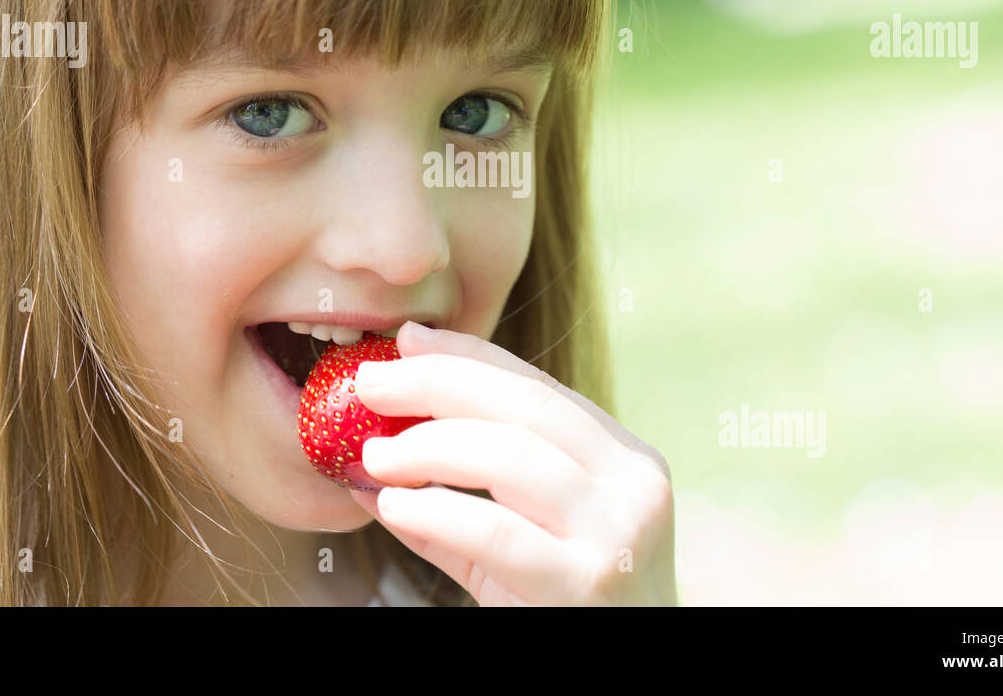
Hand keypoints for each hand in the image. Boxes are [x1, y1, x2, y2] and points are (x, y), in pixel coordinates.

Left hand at [347, 321, 677, 605]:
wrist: (626, 676)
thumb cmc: (563, 610)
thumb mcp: (520, 545)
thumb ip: (455, 500)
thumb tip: (369, 455)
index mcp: (625, 459)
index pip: (539, 386)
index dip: (468, 355)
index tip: (406, 340)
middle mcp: (633, 484)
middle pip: (524, 405)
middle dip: (438, 382)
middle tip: (371, 383)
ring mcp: (618, 532)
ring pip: (511, 456)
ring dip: (428, 445)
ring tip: (375, 454)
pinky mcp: (586, 583)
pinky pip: (494, 531)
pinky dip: (433, 510)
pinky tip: (393, 506)